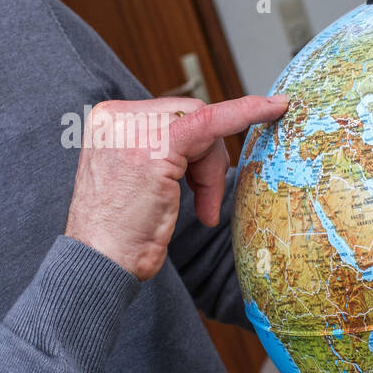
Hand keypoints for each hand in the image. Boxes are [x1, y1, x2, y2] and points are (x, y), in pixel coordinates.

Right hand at [64, 93, 288, 280]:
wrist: (98, 264)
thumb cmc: (120, 235)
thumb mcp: (135, 180)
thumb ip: (158, 150)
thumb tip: (205, 139)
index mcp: (107, 122)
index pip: (168, 114)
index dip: (202, 133)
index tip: (256, 110)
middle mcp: (115, 117)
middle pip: (186, 114)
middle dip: (207, 157)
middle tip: (206, 204)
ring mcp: (132, 129)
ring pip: (202, 124)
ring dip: (211, 170)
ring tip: (203, 211)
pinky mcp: (155, 146)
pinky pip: (211, 121)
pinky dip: (246, 112)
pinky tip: (274, 108)